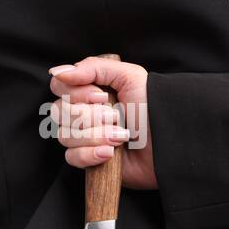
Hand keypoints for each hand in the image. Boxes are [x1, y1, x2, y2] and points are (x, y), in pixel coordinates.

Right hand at [48, 55, 155, 189]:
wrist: (170, 143)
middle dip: (90, 116)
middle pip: (59, 112)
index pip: (59, 87)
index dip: (76, 93)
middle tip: (117, 117)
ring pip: (65, 135)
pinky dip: (90, 154)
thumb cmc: (154, 109)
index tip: (102, 97)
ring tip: (122, 136)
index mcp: (90, 91)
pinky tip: (110, 153)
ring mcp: (86, 137)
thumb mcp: (130, 77)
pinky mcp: (91, 160)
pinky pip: (72, 158)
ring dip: (95, 135)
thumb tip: (57, 72)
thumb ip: (94, 67)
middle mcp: (84, 113)